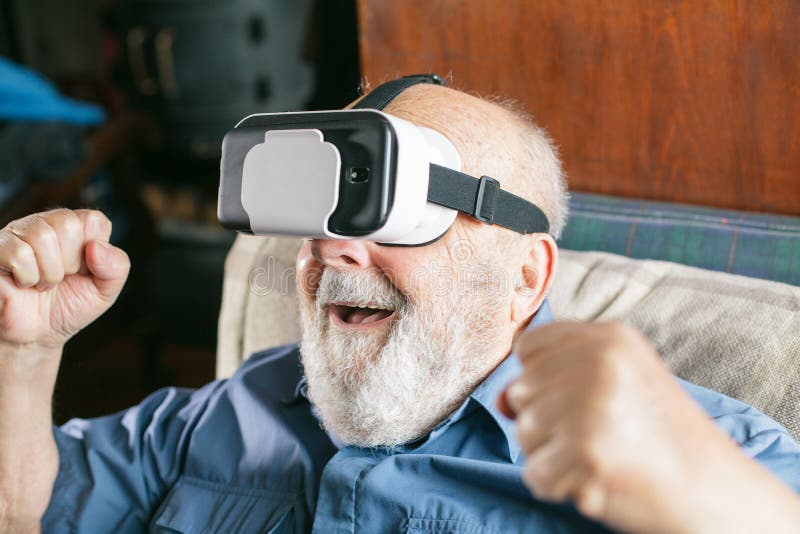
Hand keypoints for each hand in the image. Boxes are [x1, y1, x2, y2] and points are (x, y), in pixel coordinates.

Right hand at [0, 209, 129, 354]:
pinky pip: (18, 253)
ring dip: (48, 273)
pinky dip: (27, 277)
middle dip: (69, 263)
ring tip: (42, 283)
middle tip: (61, 279)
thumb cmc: (69, 306)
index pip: (95, 221)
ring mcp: (17, 233)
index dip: (93, 252)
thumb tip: (97, 247)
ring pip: (41, 236)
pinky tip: (24, 283)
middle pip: (67, 224)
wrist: (36, 335)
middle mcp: (46, 223)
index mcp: (77, 226)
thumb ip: (116, 267)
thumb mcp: (106, 290)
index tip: (84, 270)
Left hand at [498, 321, 754, 532]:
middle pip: (520, 389)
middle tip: (596, 433)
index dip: (540, 377)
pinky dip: (557, 485)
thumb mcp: (618, 383)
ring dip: (553, 453)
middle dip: (546, 420)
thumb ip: (554, 379)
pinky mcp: (584, 452)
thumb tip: (499, 401)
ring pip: (524, 432)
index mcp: (608, 338)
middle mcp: (597, 363)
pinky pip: (534, 473)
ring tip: (601, 454)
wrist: (711, 490)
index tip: (574, 396)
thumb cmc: (658, 435)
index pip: (528, 346)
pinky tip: (595, 478)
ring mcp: (590, 407)